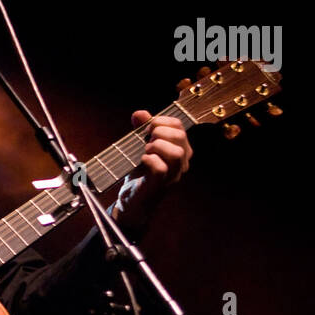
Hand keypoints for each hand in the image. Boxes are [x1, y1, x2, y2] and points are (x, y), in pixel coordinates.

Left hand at [112, 110, 191, 232]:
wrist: (133, 201)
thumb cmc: (140, 173)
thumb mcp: (140, 147)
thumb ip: (141, 129)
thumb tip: (139, 113)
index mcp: (180, 150)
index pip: (180, 126)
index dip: (162, 121)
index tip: (146, 126)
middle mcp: (181, 163)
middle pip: (180, 137)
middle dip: (159, 131)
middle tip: (145, 138)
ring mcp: (172, 175)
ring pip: (176, 153)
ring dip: (157, 146)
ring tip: (146, 150)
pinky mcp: (159, 186)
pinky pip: (161, 169)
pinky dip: (150, 160)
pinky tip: (142, 160)